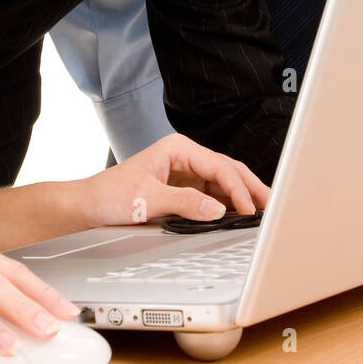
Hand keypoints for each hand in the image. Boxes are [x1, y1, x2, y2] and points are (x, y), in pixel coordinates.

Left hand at [82, 133, 269, 226]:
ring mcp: (186, 173)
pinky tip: (240, 214)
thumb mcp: (147, 200)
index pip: (219, 167)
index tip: (249, 208)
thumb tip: (218, 210)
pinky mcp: (184, 189)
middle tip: (272, 205)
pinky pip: (213, 195)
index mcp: (177, 149)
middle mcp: (185, 157)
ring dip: (242, 196)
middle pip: (227, 170)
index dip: (237, 188)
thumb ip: (184, 204)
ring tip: (263, 211)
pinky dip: (228, 204)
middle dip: (250, 187)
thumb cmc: (110, 194)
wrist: (89, 205)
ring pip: (223, 183)